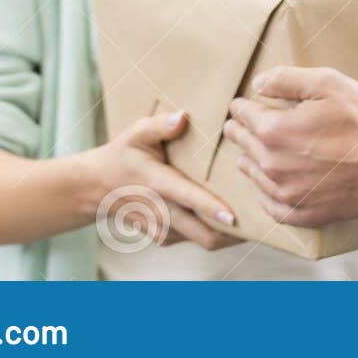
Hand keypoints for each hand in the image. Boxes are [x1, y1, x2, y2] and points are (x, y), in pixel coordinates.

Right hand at [87, 109, 240, 249]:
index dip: (211, 209)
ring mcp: (162, 228)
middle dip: (232, 233)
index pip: (188, 199)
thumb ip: (160, 125)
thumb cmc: (123, 154)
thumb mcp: (136, 133)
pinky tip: (226, 219)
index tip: (235, 217)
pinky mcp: (163, 237)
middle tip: (261, 220)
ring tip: (252, 219)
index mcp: (159, 183)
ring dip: (224, 233)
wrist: (96, 187)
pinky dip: (209, 233)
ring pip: (201, 240)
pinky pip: (191, 240)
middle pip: (203, 234)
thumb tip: (183, 116)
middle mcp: (162, 211)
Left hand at [223, 67, 357, 227]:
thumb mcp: (327, 83)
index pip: (245, 116)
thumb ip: (285, 79)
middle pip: (245, 146)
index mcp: (274, 131)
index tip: (239, 105)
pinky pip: (273, 208)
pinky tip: (267, 191)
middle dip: (239, 132)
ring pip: (255, 176)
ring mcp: (288, 193)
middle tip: (235, 127)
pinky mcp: (305, 212)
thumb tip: (257, 83)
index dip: (241, 107)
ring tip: (245, 157)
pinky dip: (265, 197)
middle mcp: (273, 165)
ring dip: (249, 162)